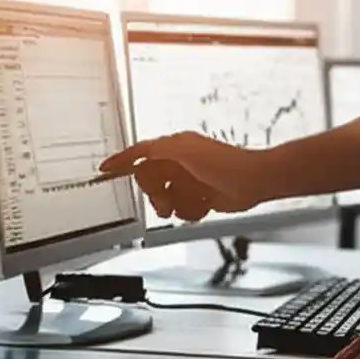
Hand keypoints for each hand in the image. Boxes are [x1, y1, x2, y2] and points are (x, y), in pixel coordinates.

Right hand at [99, 132, 267, 221]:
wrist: (253, 182)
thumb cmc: (225, 164)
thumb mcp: (184, 151)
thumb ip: (156, 149)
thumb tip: (136, 151)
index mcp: (175, 146)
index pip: (141, 153)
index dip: (123, 161)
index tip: (105, 169)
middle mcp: (181, 162)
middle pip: (150, 182)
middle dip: (156, 195)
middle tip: (165, 201)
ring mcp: (191, 181)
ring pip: (165, 200)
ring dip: (176, 205)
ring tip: (191, 203)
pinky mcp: (201, 197)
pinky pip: (182, 210)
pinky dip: (190, 211)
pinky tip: (203, 207)